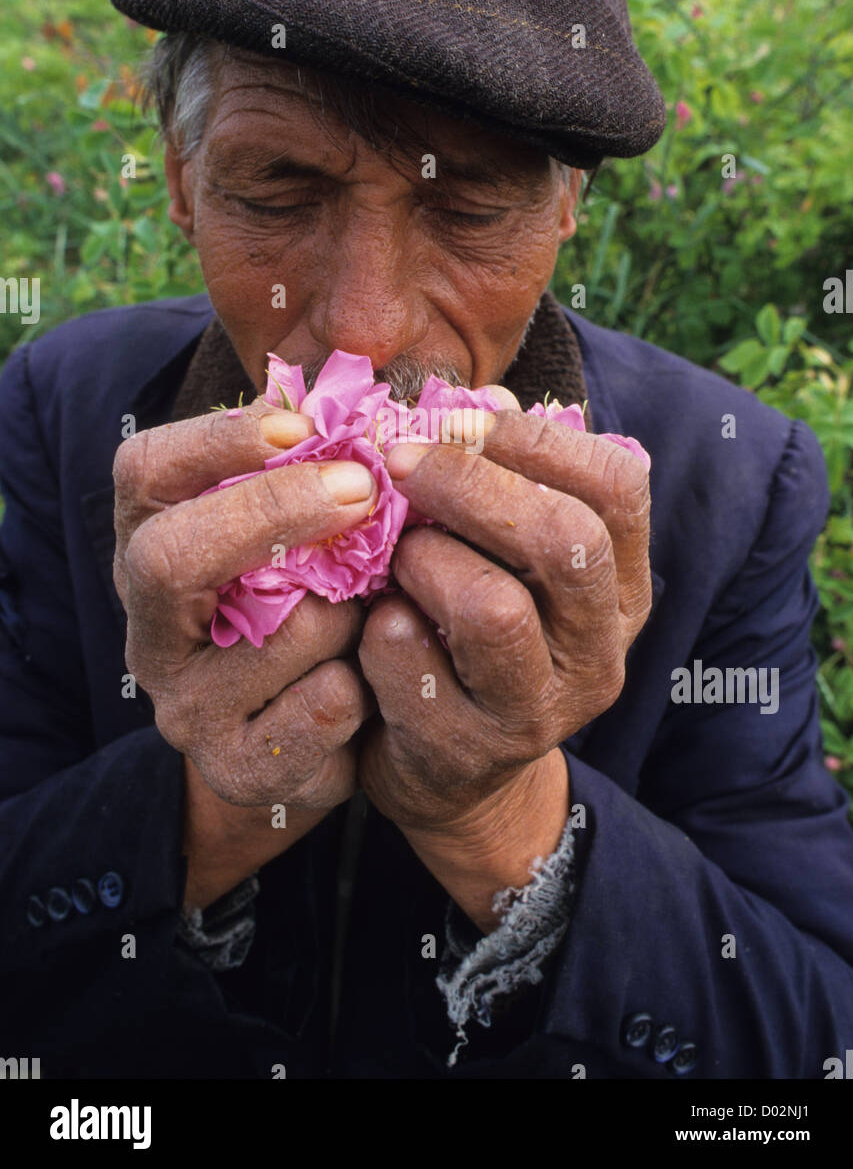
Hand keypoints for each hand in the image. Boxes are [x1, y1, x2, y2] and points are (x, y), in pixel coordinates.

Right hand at [112, 401, 377, 903]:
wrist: (325, 733)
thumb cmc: (321, 598)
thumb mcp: (309, 530)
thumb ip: (322, 468)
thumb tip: (384, 409)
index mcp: (153, 546)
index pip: (143, 472)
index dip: (218, 439)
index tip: (302, 424)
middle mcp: (150, 628)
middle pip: (168, 557)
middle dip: (272, 511)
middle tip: (362, 488)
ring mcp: (185, 707)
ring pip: (278, 635)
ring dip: (351, 611)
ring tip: (375, 610)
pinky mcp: (238, 768)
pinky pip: (323, 708)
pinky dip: (366, 682)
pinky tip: (372, 677)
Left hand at [356, 402, 650, 921]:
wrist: (448, 770)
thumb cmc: (466, 633)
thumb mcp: (502, 560)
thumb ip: (500, 482)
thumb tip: (477, 399)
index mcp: (620, 585)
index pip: (618, 485)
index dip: (534, 438)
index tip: (457, 420)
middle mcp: (600, 649)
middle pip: (564, 539)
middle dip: (468, 483)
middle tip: (397, 461)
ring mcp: (540, 710)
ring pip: (493, 608)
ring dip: (423, 560)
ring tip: (394, 560)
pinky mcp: (470, 750)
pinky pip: (414, 664)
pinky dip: (379, 628)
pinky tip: (373, 626)